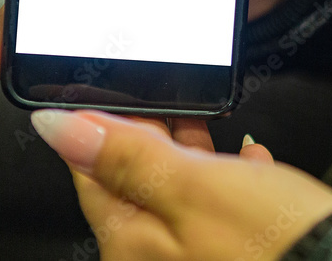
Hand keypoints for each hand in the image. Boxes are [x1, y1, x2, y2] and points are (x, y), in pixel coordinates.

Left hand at [31, 110, 331, 259]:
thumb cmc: (275, 244)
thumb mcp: (194, 183)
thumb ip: (124, 154)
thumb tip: (56, 128)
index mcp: (132, 243)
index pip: (92, 171)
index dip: (104, 123)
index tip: (124, 88)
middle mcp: (157, 259)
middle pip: (135, 182)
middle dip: (153, 134)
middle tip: (173, 96)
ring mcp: (196, 257)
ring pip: (178, 192)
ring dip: (191, 153)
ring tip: (210, 122)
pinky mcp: (236, 252)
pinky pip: (216, 210)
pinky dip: (227, 179)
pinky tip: (248, 163)